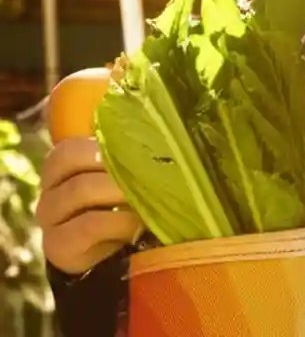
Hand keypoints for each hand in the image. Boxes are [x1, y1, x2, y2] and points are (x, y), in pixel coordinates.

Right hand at [36, 138, 141, 275]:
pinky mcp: (57, 245)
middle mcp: (50, 191)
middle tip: (151, 176)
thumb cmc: (122, 208)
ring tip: (146, 200)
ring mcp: (49, 219)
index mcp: (62, 168)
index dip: (104, 148)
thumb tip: (160, 140)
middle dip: (119, 168)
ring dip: (121, 192)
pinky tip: (137, 225)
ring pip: (80, 189)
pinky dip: (119, 221)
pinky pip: (88, 224)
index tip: (138, 156)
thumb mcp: (124, 179)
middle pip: (75, 163)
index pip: (70, 148)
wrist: (109, 261)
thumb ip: (129, 160)